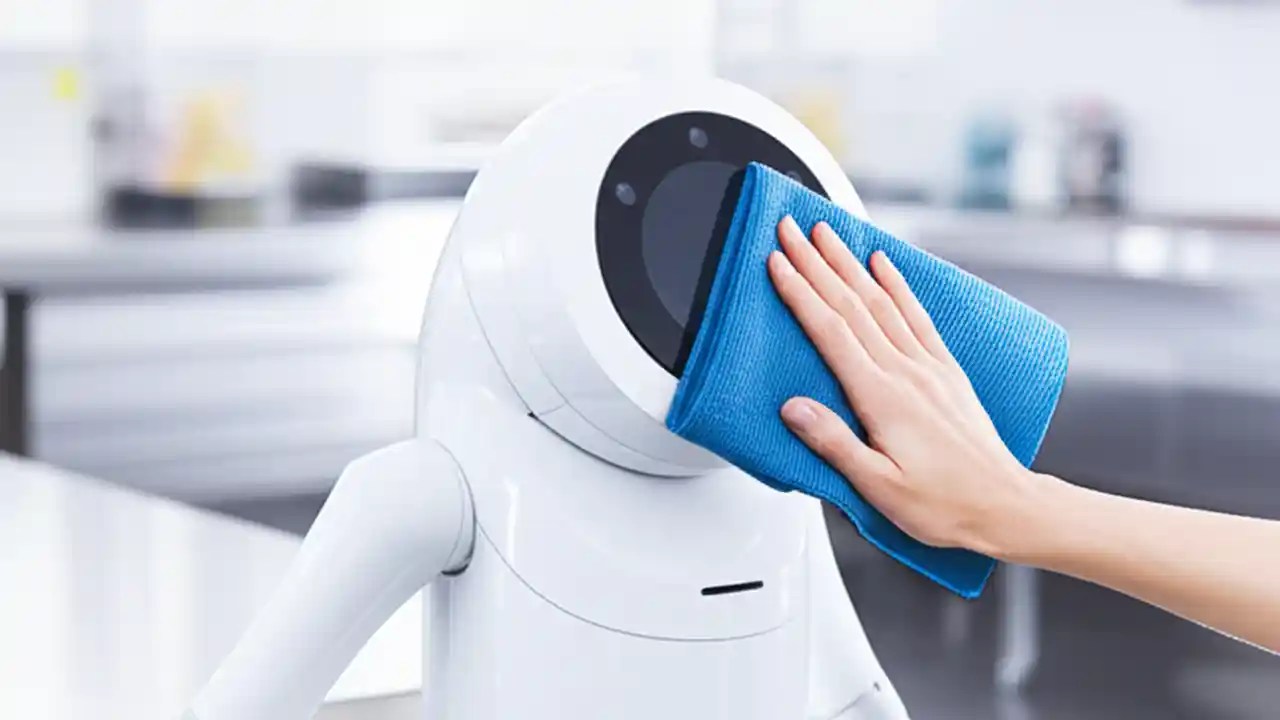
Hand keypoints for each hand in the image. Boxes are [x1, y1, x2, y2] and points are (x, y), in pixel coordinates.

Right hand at [769, 216, 1048, 557]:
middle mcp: (905, 371)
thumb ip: (833, 442)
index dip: (800, 292)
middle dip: (816, 261)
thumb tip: (793, 407)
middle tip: (791, 227)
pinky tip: (884, 263)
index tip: (776, 261)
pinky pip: (917, 314)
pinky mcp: (945, 369)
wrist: (1004, 505)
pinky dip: (898, 283)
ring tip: (828, 231)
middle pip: (851, 303)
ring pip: (881, 300)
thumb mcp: (878, 486)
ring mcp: (928, 366)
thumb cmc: (942, 503)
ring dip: (849, 262)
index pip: (831, 331)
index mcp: (882, 397)